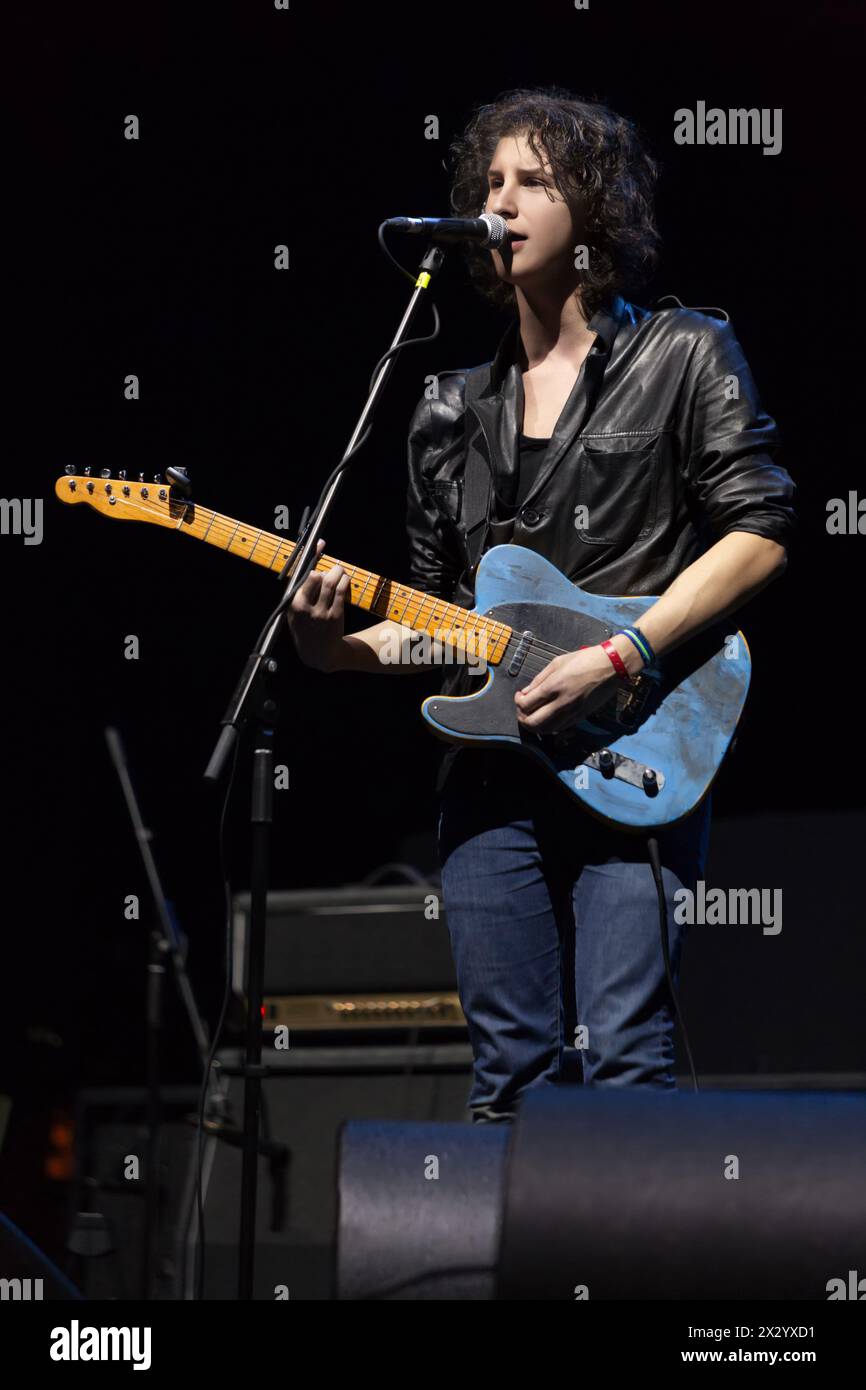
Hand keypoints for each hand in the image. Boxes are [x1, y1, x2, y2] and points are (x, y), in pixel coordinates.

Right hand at [286, 538, 350, 672]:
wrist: (318, 654)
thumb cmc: (306, 626)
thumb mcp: (296, 610)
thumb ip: (302, 587)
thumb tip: (312, 559)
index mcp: (293, 604)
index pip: (303, 575)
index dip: (313, 556)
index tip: (320, 543)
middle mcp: (305, 608)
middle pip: (318, 576)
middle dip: (328, 569)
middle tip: (332, 570)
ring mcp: (321, 613)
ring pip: (332, 582)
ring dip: (338, 573)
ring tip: (339, 573)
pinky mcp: (335, 616)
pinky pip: (342, 592)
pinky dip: (345, 582)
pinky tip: (344, 581)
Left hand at [514, 645, 619, 733]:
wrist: (612, 666)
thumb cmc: (585, 659)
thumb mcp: (557, 662)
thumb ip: (539, 679)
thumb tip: (525, 693)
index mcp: (554, 686)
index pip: (526, 704)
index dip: (518, 702)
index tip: (520, 696)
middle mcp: (562, 702)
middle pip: (533, 722)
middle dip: (522, 718)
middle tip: (523, 709)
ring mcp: (572, 712)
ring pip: (546, 730)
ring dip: (535, 725)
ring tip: (533, 714)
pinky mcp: (581, 717)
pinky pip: (560, 728)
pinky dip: (549, 726)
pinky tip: (548, 717)